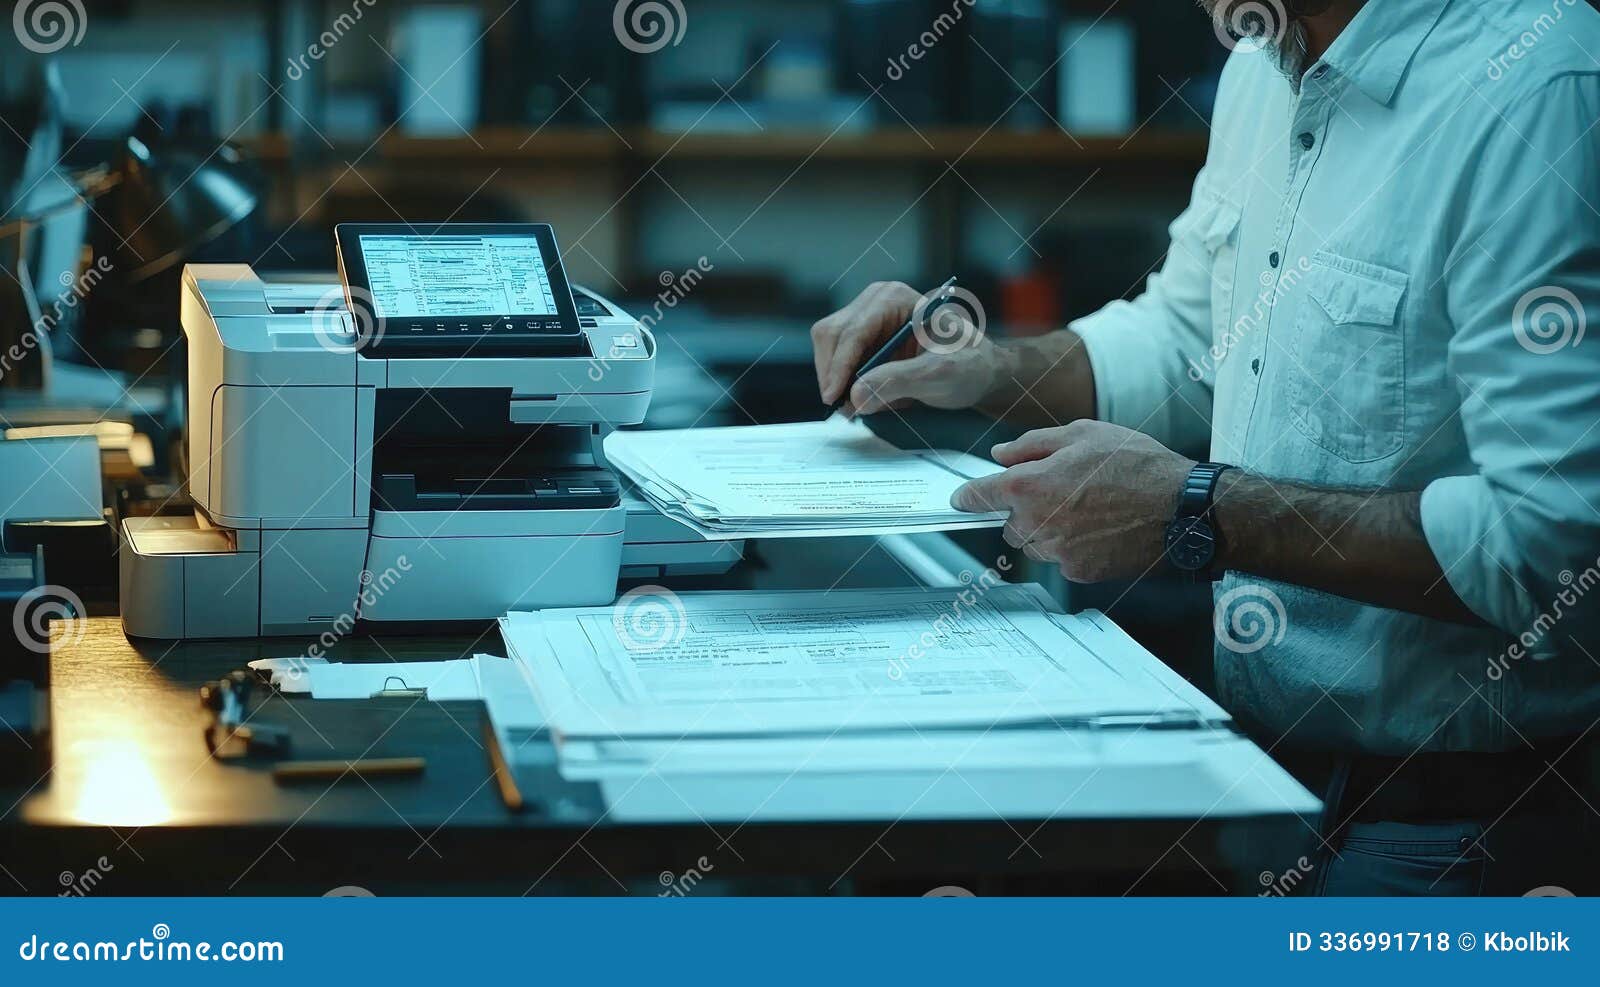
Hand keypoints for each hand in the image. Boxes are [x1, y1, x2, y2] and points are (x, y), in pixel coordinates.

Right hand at [810, 281, 1005, 415]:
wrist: (978, 370)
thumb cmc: (968, 365)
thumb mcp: (939, 375)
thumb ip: (897, 382)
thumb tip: (856, 396)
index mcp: (894, 298)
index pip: (853, 330)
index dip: (838, 365)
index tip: (833, 397)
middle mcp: (874, 302)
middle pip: (831, 336)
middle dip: (834, 375)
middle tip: (846, 410)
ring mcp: (866, 319)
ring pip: (829, 350)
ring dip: (839, 381)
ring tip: (862, 407)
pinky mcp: (863, 340)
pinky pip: (838, 362)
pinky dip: (846, 383)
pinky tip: (869, 397)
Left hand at [950, 421, 1195, 581]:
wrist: (1183, 510)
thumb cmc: (1138, 466)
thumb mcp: (1084, 434)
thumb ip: (1033, 444)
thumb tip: (1001, 454)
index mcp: (1029, 486)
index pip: (979, 495)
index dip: (967, 496)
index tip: (960, 499)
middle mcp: (1037, 523)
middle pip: (1009, 524)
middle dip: (1025, 510)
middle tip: (1060, 492)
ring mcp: (1057, 552)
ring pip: (1035, 544)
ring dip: (1049, 530)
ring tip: (1088, 509)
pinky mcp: (1078, 572)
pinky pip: (1062, 559)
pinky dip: (1073, 546)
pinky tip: (1102, 528)